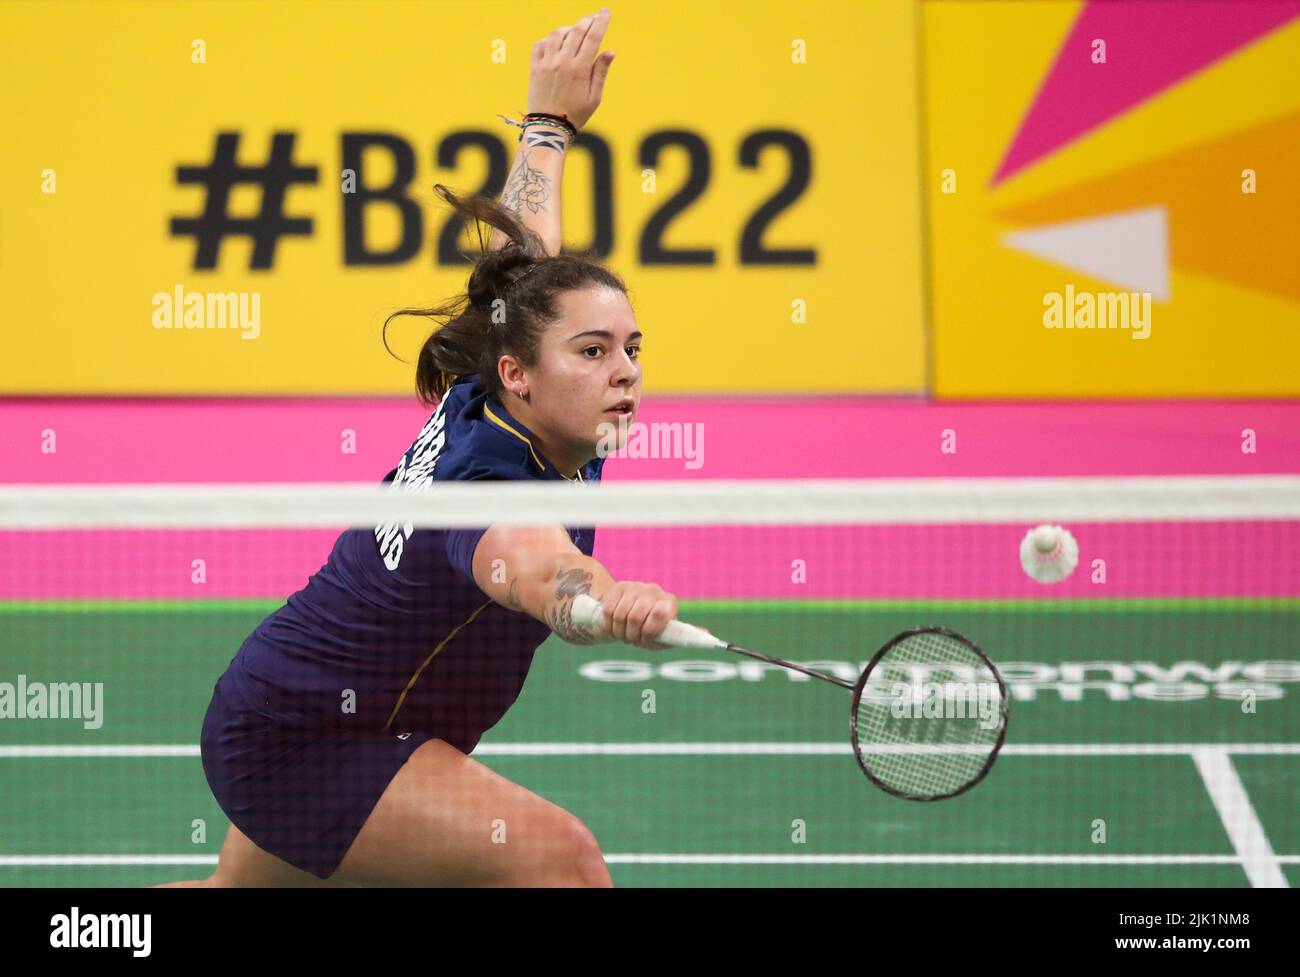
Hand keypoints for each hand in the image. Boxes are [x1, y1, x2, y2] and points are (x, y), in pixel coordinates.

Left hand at [528, 8, 614, 131]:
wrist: (548, 126)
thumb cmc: (575, 114)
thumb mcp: (594, 97)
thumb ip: (600, 72)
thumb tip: (610, 51)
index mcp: (580, 69)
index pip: (593, 37)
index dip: (601, 21)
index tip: (606, 11)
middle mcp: (562, 62)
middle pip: (577, 31)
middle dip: (587, 20)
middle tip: (594, 18)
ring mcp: (547, 63)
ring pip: (558, 34)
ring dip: (569, 29)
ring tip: (576, 32)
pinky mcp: (535, 67)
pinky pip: (540, 44)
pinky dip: (550, 39)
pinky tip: (557, 43)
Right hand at [594, 581, 677, 649]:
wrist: (635, 609)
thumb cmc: (651, 627)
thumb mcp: (661, 636)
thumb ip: (666, 640)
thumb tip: (666, 640)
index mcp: (668, 602)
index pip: (659, 614)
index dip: (648, 632)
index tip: (644, 640)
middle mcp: (653, 591)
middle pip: (635, 617)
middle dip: (631, 635)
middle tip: (631, 640)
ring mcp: (635, 587)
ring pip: (620, 615)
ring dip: (619, 632)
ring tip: (623, 635)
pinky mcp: (619, 587)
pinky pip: (608, 610)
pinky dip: (608, 625)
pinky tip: (613, 628)